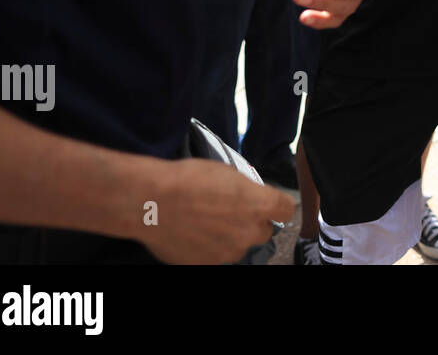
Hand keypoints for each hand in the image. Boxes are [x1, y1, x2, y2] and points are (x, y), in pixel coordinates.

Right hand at [139, 159, 294, 263]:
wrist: (152, 203)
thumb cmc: (189, 180)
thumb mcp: (227, 173)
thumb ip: (248, 191)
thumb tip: (252, 199)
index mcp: (259, 205)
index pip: (285, 210)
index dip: (276, 205)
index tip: (267, 203)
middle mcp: (249, 232)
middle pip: (263, 231)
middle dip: (250, 223)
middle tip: (229, 211)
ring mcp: (228, 252)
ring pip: (237, 245)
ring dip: (228, 236)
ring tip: (204, 221)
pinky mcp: (208, 264)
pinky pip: (216, 255)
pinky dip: (208, 247)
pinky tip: (192, 233)